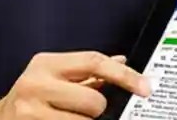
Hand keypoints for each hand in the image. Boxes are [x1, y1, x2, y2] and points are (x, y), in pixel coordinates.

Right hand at [0, 51, 150, 118]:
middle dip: (98, 111)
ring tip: (70, 119)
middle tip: (86, 113)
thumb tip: (121, 63)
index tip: (146, 88)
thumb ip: (86, 73)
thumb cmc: (29, 99)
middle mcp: (36, 84)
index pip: (93, 61)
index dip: (124, 76)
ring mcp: (30, 111)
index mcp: (45, 64)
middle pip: (93, 101)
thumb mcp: (52, 78)